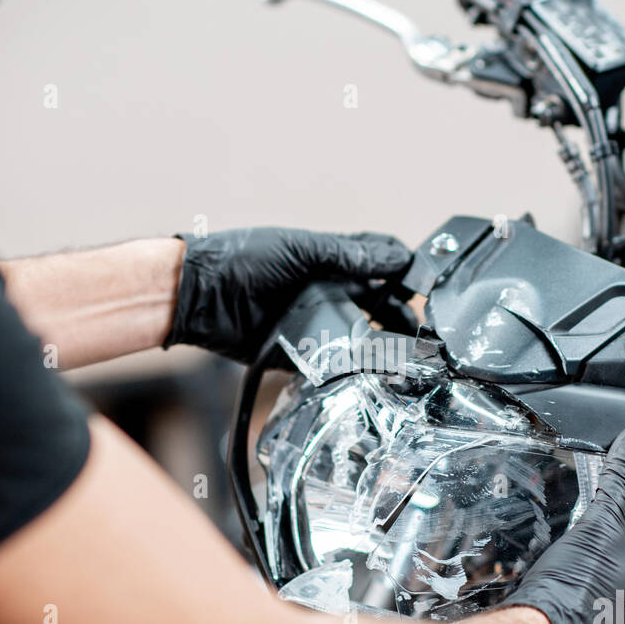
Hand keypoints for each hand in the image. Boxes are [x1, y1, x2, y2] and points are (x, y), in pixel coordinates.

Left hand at [164, 227, 411, 362]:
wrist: (200, 296)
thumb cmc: (243, 260)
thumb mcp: (301, 250)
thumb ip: (348, 255)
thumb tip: (399, 255)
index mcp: (331, 261)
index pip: (379, 263)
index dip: (403, 272)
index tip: (424, 286)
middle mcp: (327, 292)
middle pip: (377, 304)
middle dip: (400, 315)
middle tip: (419, 330)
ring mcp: (315, 323)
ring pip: (359, 335)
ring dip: (381, 343)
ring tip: (404, 354)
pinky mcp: (300, 353)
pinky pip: (331, 362)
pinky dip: (350, 367)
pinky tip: (370, 373)